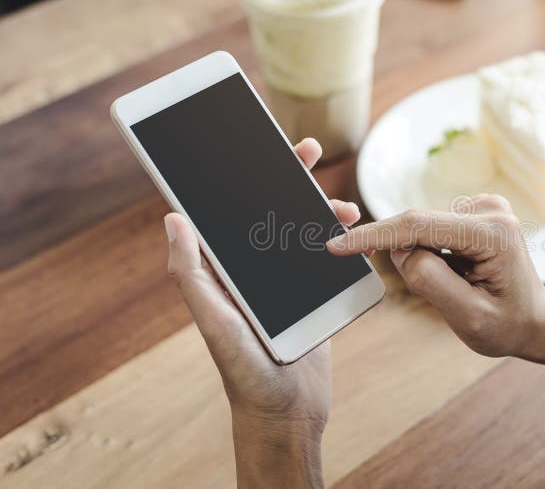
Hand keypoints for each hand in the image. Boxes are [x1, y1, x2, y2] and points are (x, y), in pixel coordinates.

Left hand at [164, 138, 359, 487]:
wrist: (287, 413)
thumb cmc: (243, 372)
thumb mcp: (214, 320)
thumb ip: (192, 272)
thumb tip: (172, 218)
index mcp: (226, 271)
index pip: (231, 213)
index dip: (243, 177)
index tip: (258, 148)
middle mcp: (254, 271)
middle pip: (271, 212)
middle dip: (289, 179)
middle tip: (307, 150)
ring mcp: (286, 283)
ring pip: (304, 232)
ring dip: (321, 212)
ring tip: (344, 208)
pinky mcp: (313, 297)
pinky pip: (326, 259)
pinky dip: (340, 243)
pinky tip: (354, 235)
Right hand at [327, 194, 544, 359]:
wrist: (534, 320)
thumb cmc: (507, 324)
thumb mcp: (469, 318)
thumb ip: (429, 281)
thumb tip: (401, 251)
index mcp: (492, 233)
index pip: (417, 227)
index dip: (372, 235)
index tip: (335, 244)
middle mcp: (490, 209)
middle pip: (417, 226)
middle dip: (405, 256)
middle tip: (439, 292)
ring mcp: (484, 206)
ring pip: (421, 228)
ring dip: (421, 256)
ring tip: (458, 284)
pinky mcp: (475, 210)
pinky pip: (430, 228)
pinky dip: (429, 251)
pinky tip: (457, 272)